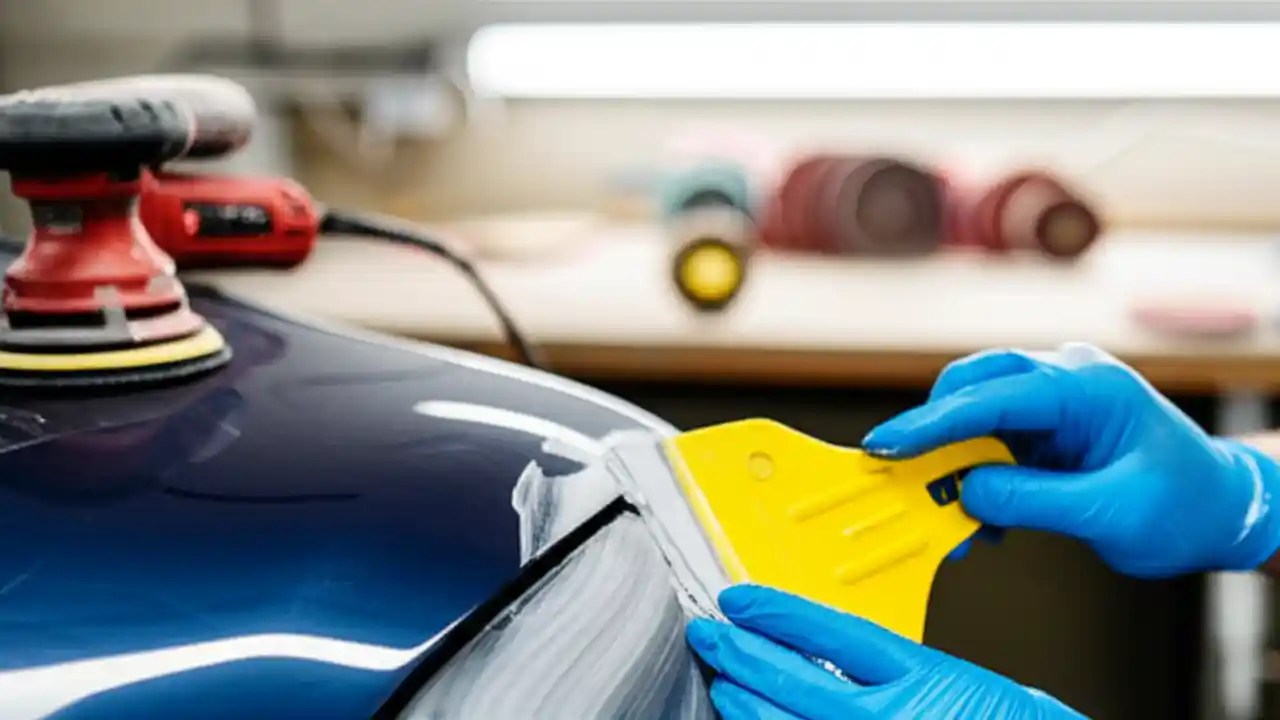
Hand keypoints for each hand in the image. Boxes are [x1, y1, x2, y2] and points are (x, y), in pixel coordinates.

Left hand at [687, 584, 1084, 719]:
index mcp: (920, 677)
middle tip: (709, 634)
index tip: (740, 599)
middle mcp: (887, 719)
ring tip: (723, 681)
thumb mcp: (960, 682)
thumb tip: (836, 655)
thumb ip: (900, 669)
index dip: (776, 611)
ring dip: (744, 702)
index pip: (828, 631)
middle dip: (741, 653)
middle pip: (791, 678)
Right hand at [862, 343, 1279, 576]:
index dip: (934, 422)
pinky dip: (976, 476)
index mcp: (1090, 387)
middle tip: (896, 469)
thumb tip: (967, 492)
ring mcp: (1056, 400)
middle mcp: (1067, 380)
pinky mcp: (1048, 427)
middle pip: (975, 383)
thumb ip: (1034, 500)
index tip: (888, 446)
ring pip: (977, 413)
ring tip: (946, 514)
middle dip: (932, 427)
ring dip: (953, 461)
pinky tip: (982, 517)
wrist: (1224, 510)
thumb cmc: (1186, 506)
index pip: (994, 395)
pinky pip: (993, 441)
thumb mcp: (1111, 513)